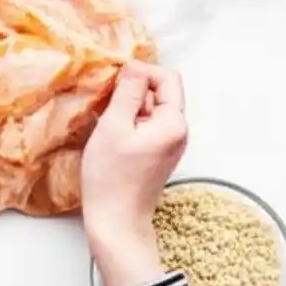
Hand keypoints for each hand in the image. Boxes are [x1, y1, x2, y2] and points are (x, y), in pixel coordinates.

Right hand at [81, 61, 187, 285]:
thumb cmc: (111, 178)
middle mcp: (178, 132)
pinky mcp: (158, 154)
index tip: (115, 83)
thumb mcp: (113, 126)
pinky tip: (112, 137)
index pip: (166, 77)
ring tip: (107, 125)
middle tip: (107, 106)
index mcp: (173, 123)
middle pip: (161, 92)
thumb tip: (135, 66)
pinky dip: (129, 124)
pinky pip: (147, 126)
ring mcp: (170, 144)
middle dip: (134, 92)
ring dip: (129, 109)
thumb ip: (128, 92)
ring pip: (151, 110)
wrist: (116, 220)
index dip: (141, 73)